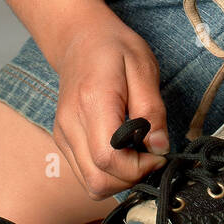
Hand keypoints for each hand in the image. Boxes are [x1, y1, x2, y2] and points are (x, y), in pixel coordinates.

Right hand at [50, 15, 169, 198]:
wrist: (79, 38)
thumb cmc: (114, 49)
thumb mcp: (143, 67)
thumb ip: (152, 109)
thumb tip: (160, 147)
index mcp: (93, 102)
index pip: (109, 158)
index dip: (139, 167)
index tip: (158, 153)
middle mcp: (71, 124)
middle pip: (98, 181)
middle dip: (132, 178)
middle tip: (150, 154)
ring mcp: (63, 134)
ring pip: (90, 184)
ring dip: (120, 179)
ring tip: (137, 152)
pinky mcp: (63, 140)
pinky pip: (86, 173)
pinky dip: (108, 172)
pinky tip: (122, 149)